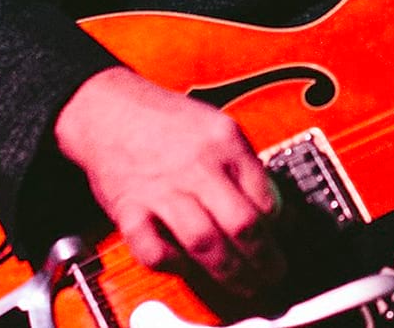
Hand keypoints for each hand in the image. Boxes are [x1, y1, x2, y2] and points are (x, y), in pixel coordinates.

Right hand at [54, 66, 284, 296]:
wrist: (111, 110)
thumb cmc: (168, 121)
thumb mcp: (219, 127)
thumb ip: (245, 166)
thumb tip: (275, 209)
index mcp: (225, 142)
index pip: (265, 196)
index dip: (279, 226)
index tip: (282, 240)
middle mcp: (197, 166)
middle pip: (241, 223)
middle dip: (263, 259)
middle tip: (272, 274)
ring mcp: (161, 190)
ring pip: (204, 241)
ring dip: (228, 271)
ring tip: (244, 284)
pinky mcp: (129, 209)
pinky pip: (152, 249)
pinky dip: (171, 264)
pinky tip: (185, 266)